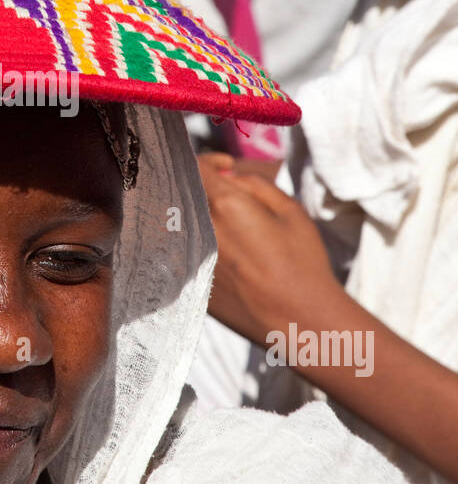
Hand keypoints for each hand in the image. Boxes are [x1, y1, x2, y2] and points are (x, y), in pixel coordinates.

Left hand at [198, 154, 341, 344]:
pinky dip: (193, 240)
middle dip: (201, 186)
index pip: (196, 167)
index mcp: (225, 206)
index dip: (211, 162)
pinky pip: (181, 249)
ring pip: (179, 222)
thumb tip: (228, 176)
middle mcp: (200, 229)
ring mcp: (190, 258)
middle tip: (224, 194)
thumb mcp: (290, 210)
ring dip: (194, 214)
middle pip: (183, 193)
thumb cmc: (303, 263)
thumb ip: (254, 184)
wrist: (299, 321)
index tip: (226, 168)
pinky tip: (221, 249)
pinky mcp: (189, 282)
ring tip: (223, 222)